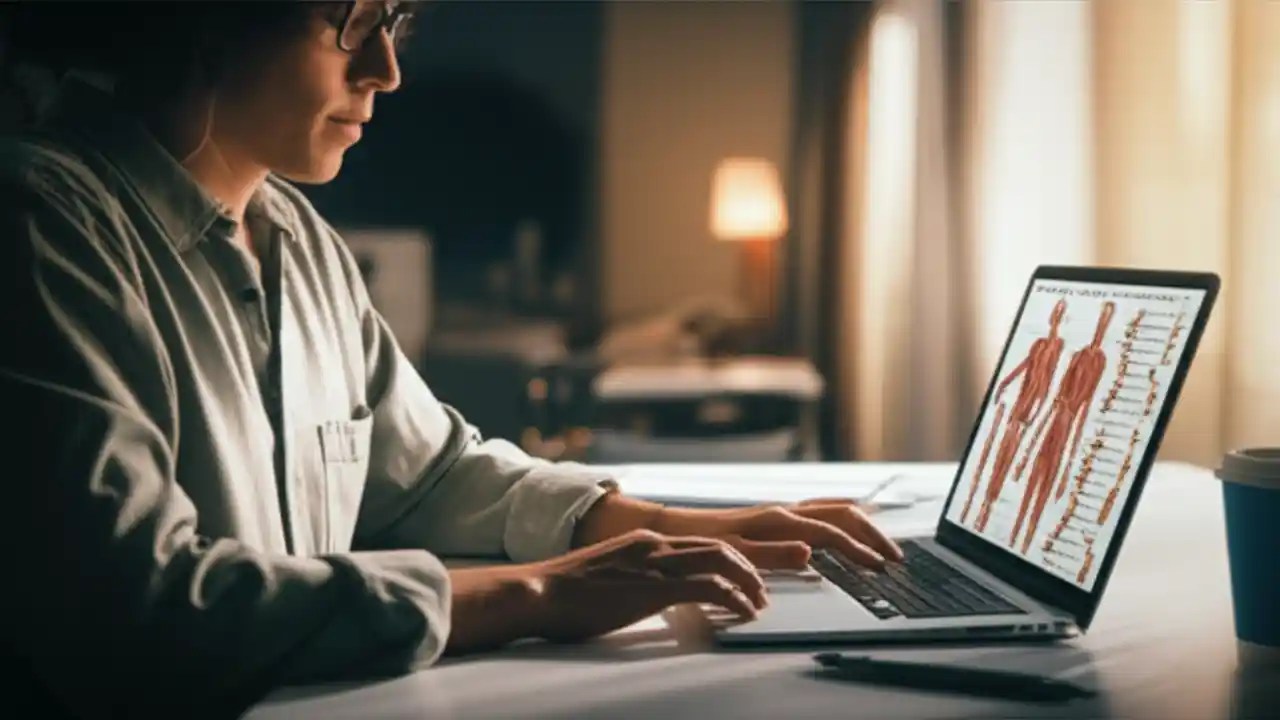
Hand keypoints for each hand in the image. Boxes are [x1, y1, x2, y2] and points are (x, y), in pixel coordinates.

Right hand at [527, 528, 767, 642]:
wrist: (538, 592)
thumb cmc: (562, 595)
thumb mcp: (605, 576)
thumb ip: (630, 578)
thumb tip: (642, 595)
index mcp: (642, 541)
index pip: (698, 542)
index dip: (727, 558)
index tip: (741, 577)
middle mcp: (654, 544)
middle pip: (718, 546)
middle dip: (747, 567)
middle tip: (760, 590)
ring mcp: (655, 563)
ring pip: (721, 560)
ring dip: (748, 581)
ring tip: (759, 602)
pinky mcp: (655, 587)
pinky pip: (710, 587)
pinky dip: (734, 599)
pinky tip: (743, 613)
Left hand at [653, 498, 903, 570]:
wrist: (677, 529)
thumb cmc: (703, 544)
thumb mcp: (735, 555)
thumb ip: (774, 555)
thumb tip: (811, 553)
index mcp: (780, 520)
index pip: (833, 533)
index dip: (860, 550)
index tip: (882, 568)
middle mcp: (786, 511)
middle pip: (843, 513)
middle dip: (873, 534)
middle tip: (897, 558)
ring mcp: (783, 512)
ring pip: (835, 508)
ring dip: (863, 525)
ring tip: (885, 545)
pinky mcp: (778, 517)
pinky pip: (822, 510)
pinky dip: (845, 517)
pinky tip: (851, 527)